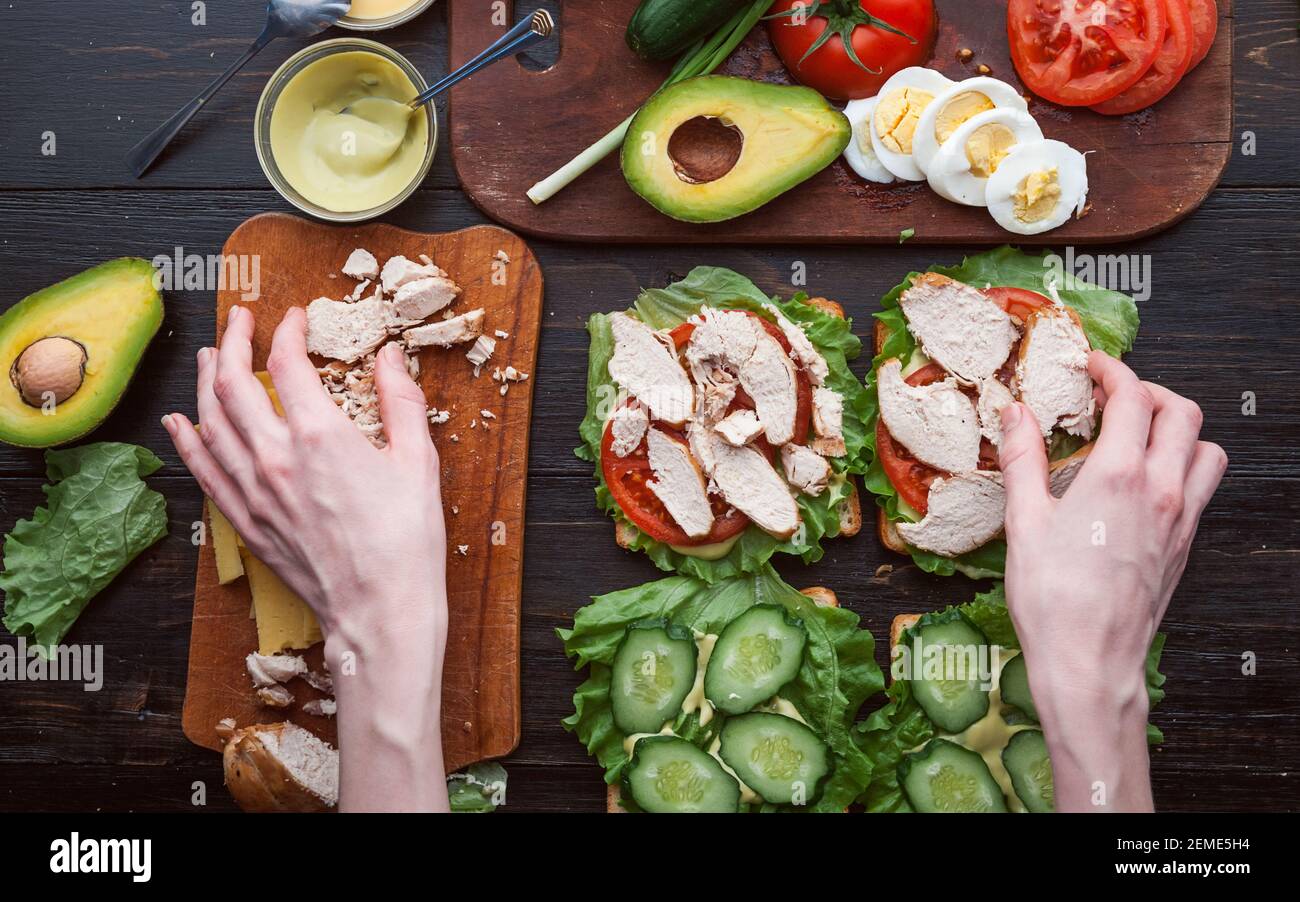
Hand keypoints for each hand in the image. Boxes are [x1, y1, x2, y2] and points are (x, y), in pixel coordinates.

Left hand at [163, 305, 449, 811]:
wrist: (379, 611)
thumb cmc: (406, 541)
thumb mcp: (418, 462)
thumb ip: (401, 402)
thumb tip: (391, 357)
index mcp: (321, 434)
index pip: (286, 363)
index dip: (287, 332)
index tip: (294, 319)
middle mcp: (275, 456)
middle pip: (233, 383)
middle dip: (233, 342)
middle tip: (239, 321)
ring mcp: (253, 490)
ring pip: (210, 420)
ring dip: (204, 381)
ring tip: (208, 357)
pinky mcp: (245, 521)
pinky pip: (203, 470)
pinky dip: (187, 439)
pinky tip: (180, 422)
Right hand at [998, 351, 1225, 810]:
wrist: (1090, 662)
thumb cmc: (1053, 600)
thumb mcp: (1023, 522)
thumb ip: (1022, 459)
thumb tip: (1015, 414)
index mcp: (1119, 477)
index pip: (1133, 398)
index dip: (1113, 371)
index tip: (1093, 366)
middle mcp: (1161, 492)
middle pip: (1183, 413)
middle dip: (1151, 391)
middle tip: (1116, 395)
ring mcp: (1179, 521)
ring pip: (1207, 451)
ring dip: (1181, 430)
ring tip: (1143, 435)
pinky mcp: (1183, 547)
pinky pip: (1201, 490)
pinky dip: (1182, 469)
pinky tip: (1145, 485)